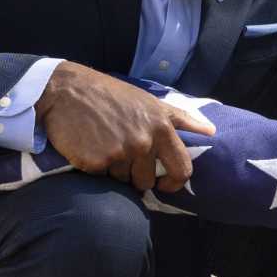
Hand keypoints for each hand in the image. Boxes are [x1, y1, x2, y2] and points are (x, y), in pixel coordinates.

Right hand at [35, 61, 215, 191]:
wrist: (66, 90)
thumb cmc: (110, 95)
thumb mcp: (149, 101)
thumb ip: (181, 118)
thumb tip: (210, 131)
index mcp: (161, 127)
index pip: (182, 169)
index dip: (174, 183)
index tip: (164, 185)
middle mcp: (143, 142)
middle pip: (147, 181)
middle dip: (136, 175)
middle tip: (120, 153)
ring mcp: (119, 153)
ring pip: (123, 182)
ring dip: (114, 171)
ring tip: (103, 145)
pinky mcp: (96, 163)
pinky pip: (101, 178)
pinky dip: (95, 168)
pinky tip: (89, 147)